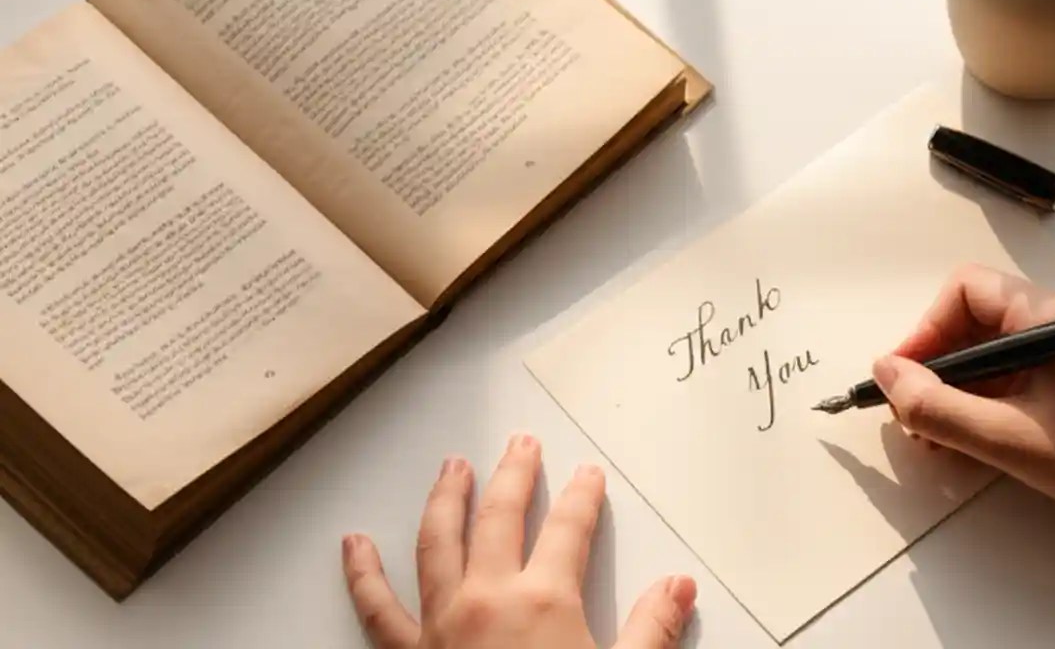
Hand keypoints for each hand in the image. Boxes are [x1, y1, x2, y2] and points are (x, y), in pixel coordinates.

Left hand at [341, 434, 696, 648]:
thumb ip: (651, 629)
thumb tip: (678, 589)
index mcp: (544, 601)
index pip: (570, 528)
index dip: (582, 496)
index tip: (587, 476)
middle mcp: (487, 599)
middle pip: (501, 515)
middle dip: (514, 474)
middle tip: (521, 446)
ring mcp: (442, 623)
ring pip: (438, 541)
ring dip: (446, 499)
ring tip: (452, 469)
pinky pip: (377, 608)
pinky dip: (362, 574)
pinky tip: (354, 547)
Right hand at [875, 264, 1054, 530]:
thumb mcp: (1003, 437)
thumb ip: (933, 405)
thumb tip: (883, 372)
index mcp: (1049, 314)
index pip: (966, 289)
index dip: (925, 330)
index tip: (904, 379)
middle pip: (976, 317)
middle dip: (936, 364)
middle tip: (914, 413)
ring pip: (994, 346)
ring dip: (958, 385)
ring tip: (936, 435)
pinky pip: (1019, 367)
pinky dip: (988, 395)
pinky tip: (971, 435)